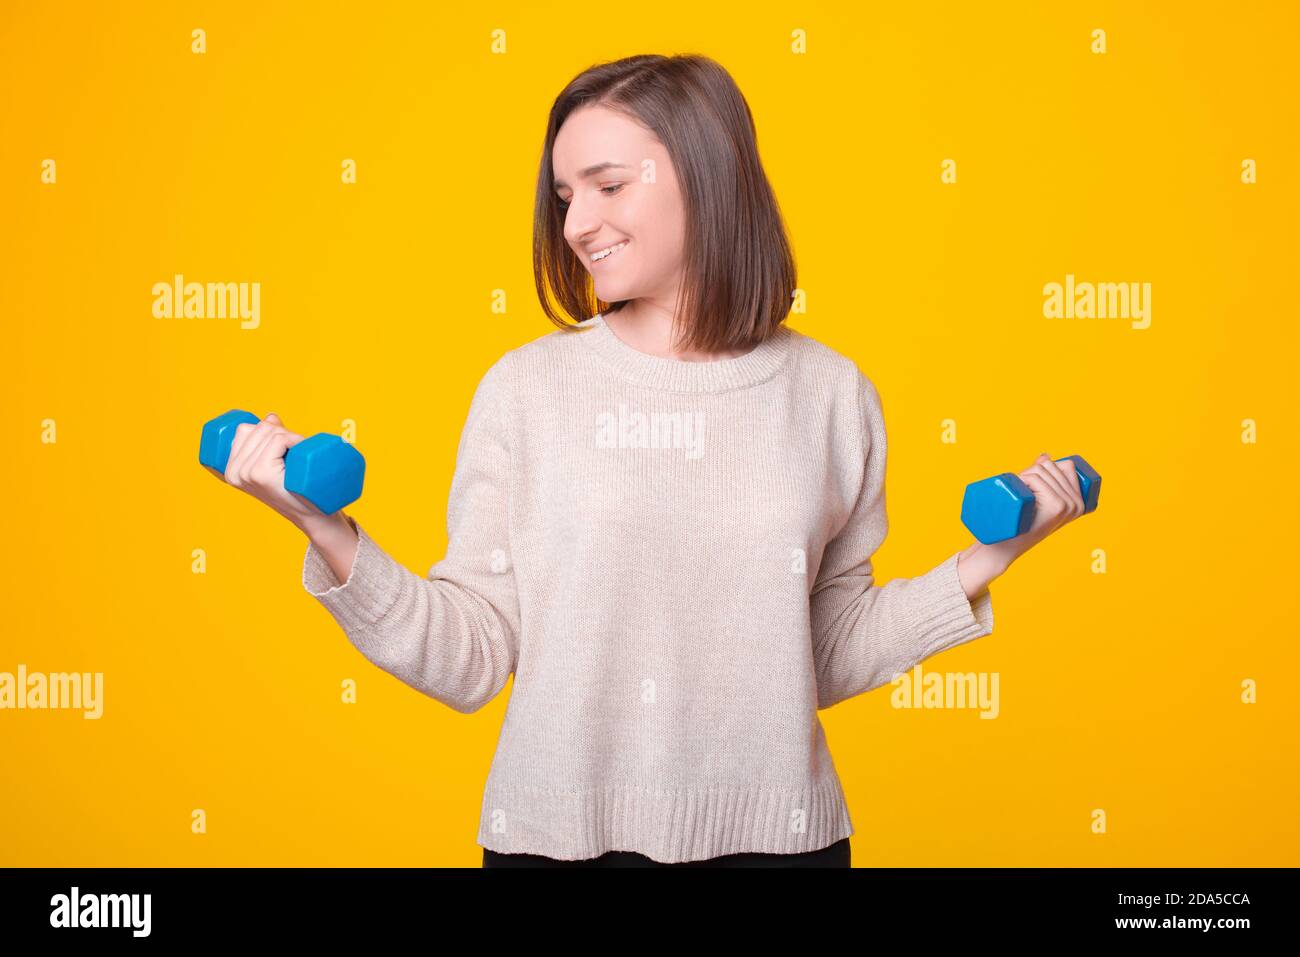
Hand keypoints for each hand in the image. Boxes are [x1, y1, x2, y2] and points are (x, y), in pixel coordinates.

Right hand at [221, 412, 328, 529]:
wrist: (312, 517)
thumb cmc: (297, 490)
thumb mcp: (274, 465)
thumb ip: (266, 443)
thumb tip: (270, 416)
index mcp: (231, 470)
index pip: (244, 429)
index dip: (269, 429)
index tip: (283, 446)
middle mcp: (234, 472)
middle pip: (259, 427)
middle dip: (282, 432)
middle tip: (294, 454)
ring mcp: (247, 473)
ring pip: (271, 431)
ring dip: (292, 437)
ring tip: (298, 458)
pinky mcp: (261, 473)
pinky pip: (279, 439)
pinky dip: (295, 439)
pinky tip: (300, 454)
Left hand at [982, 452, 1086, 567]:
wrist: (1005, 547)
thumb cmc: (1018, 523)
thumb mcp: (1037, 500)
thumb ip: (1045, 478)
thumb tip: (1045, 455)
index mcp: (1079, 502)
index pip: (1066, 465)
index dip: (1044, 468)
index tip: (1033, 487)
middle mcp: (1077, 504)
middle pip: (1051, 465)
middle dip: (1030, 472)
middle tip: (1022, 494)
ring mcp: (1068, 505)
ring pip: (1041, 470)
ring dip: (1023, 476)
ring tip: (1019, 498)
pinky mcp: (1056, 506)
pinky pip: (1037, 478)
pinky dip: (1023, 479)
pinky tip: (1020, 496)